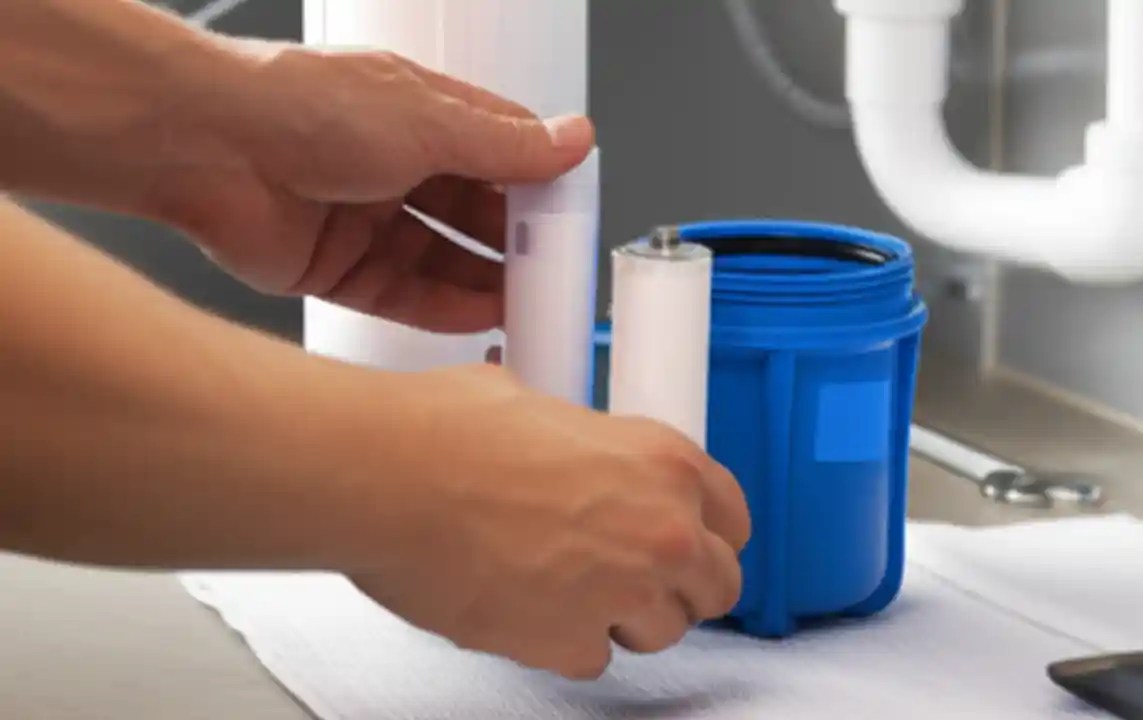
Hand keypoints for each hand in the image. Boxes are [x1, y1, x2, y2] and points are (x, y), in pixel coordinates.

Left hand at [154, 43, 594, 332]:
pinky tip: (483, 317)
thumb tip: (572, 139)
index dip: (540, 183)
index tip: (574, 215)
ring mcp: (365, 219)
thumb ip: (504, 146)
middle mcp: (394, 165)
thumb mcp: (428, 121)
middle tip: (559, 272)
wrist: (202, 144)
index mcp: (420, 114)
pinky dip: (445, 308)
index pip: (500, 151)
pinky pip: (404, 297)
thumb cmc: (300, 104)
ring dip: (488, 282)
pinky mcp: (336, 269)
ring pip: (444, 260)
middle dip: (518, 243)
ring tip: (532, 305)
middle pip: (475, 213)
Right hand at [351, 364, 750, 678]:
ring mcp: (622, 594)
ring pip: (661, 632)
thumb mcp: (546, 410)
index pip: (734, 519)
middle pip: (716, 587)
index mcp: (665, 462)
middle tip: (634, 575)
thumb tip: (581, 456)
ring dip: (625, 617)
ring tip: (569, 587)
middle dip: (680, 586)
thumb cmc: (447, 431)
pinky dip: (566, 642)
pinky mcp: (569, 644)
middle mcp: (662, 531)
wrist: (388, 477)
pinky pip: (594, 660)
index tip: (688, 541)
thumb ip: (593, 449)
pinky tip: (529, 606)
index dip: (706, 533)